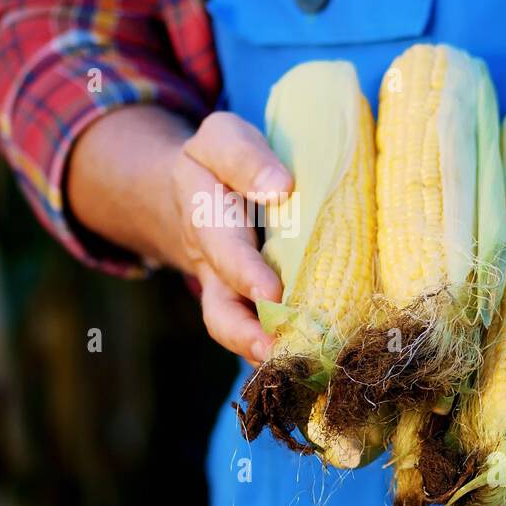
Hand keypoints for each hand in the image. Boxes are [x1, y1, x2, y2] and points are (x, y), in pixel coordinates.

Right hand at [171, 111, 292, 362]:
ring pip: (233, 331)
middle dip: (247, 329)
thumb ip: (244, 157)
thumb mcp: (222, 139)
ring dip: (260, 352)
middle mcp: (212, 264)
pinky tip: (311, 363)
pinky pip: (255, 335)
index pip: (221, 242)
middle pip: (220, 307)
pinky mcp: (247, 306)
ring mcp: (226, 291)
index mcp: (204, 215)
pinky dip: (277, 352)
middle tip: (279, 345)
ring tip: (292, 366)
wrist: (194, 195)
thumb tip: (280, 187)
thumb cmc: (221, 164)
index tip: (271, 292)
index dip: (244, 271)